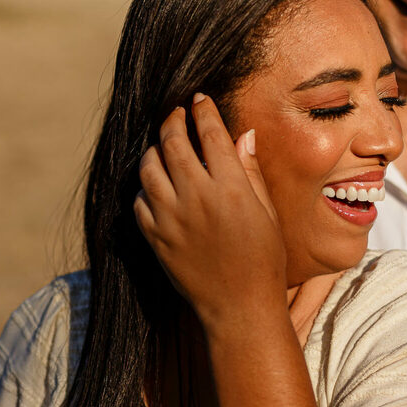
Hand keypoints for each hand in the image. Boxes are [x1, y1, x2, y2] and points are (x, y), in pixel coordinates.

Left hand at [133, 93, 285, 332]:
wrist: (239, 307)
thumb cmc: (263, 260)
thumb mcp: (267, 213)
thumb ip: (250, 171)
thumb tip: (242, 134)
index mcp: (230, 187)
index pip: (210, 133)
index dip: (203, 110)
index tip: (199, 99)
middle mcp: (197, 197)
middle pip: (173, 142)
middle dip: (173, 120)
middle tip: (176, 113)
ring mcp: (171, 217)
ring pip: (148, 167)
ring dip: (154, 149)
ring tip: (163, 146)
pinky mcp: (155, 237)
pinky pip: (139, 200)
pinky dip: (145, 187)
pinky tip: (157, 186)